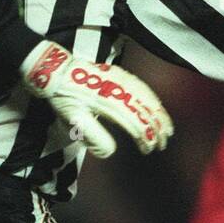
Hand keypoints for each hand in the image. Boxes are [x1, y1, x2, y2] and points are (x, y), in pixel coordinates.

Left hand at [21, 41, 172, 157]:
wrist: (56, 70)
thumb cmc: (64, 97)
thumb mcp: (73, 120)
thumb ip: (93, 137)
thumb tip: (110, 152)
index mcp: (107, 102)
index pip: (134, 123)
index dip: (144, 138)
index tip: (147, 150)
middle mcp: (117, 89)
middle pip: (145, 110)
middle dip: (156, 129)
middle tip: (162, 144)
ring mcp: (120, 79)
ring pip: (147, 96)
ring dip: (160, 114)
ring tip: (167, 128)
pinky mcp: (119, 73)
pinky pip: (142, 85)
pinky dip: (153, 98)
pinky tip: (157, 106)